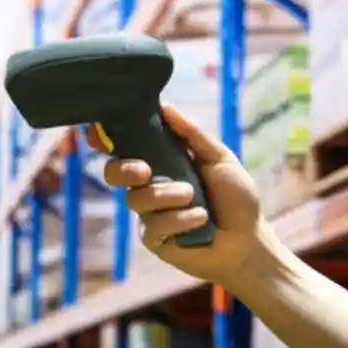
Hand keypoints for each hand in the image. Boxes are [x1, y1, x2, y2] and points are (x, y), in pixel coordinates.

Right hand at [90, 105, 265, 288]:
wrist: (248, 240)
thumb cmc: (236, 198)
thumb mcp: (220, 159)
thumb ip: (193, 135)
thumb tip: (166, 108)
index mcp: (161, 163)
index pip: (126, 147)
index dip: (106, 139)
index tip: (99, 134)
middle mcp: (149, 186)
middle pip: (114, 172)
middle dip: (123, 168)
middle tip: (144, 171)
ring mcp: (149, 214)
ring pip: (135, 199)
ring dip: (165, 196)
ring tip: (192, 196)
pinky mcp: (154, 240)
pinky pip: (152, 226)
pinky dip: (179, 219)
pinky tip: (200, 221)